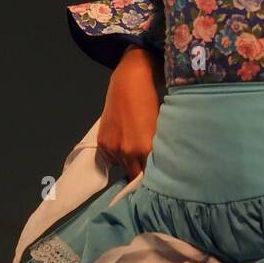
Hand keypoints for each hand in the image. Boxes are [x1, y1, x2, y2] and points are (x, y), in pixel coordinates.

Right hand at [96, 46, 160, 176]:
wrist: (130, 82)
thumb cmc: (152, 101)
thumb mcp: (160, 128)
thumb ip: (157, 148)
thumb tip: (159, 164)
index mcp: (146, 148)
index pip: (150, 176)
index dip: (154, 178)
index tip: (158, 180)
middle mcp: (128, 152)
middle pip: (135, 176)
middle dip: (141, 173)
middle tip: (147, 170)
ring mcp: (113, 148)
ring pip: (123, 166)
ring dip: (129, 162)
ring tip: (134, 149)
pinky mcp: (103, 143)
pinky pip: (111, 158)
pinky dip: (117, 154)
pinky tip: (124, 141)